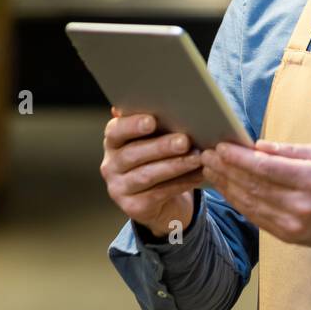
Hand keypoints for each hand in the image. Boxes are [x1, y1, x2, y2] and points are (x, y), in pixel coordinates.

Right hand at [100, 107, 202, 238]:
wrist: (160, 200)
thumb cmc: (159, 158)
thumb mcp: (156, 139)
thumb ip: (159, 123)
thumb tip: (176, 101)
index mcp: (113, 141)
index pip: (115, 131)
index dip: (131, 125)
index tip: (151, 120)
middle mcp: (111, 165)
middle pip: (133, 154)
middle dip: (161, 146)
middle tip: (185, 140)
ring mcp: (119, 188)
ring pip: (147, 175)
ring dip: (175, 165)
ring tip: (197, 157)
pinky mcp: (132, 208)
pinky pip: (159, 194)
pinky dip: (182, 183)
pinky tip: (199, 174)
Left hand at [200, 140, 310, 252]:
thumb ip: (290, 152)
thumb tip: (257, 147)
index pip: (266, 168)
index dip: (239, 157)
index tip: (221, 146)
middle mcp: (301, 204)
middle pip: (253, 185)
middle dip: (226, 169)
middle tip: (207, 155)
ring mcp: (292, 224)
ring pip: (249, 202)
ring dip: (226, 185)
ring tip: (210, 170)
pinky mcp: (286, 236)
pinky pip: (255, 216)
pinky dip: (237, 202)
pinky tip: (226, 189)